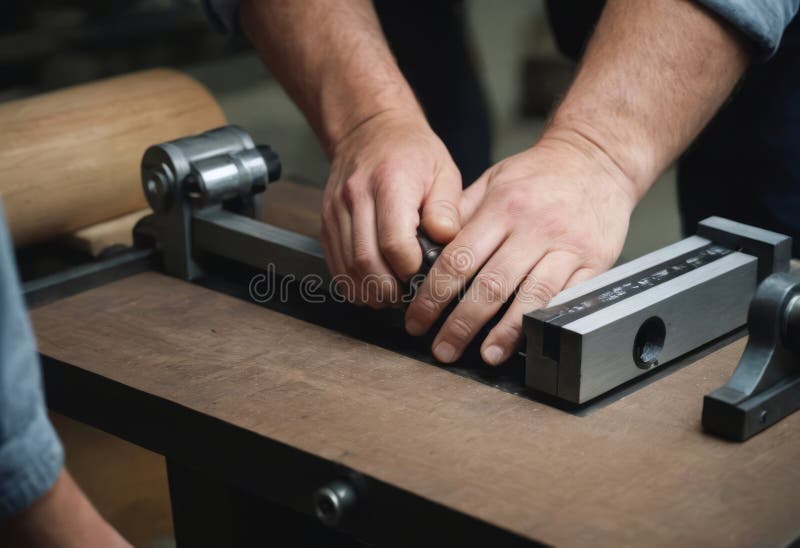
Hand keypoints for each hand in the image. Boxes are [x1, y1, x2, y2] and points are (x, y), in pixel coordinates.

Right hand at [321, 110, 462, 306]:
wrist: (370, 130)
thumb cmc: (412, 152)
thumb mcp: (444, 171)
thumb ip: (447, 208)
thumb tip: (446, 241)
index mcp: (390, 182)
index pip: (394, 242)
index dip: (410, 269)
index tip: (424, 276)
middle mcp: (356, 196)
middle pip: (365, 260)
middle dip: (388, 289)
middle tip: (408, 297)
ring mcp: (336, 209)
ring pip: (347, 266)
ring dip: (369, 290)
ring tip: (391, 296)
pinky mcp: (326, 221)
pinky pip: (334, 262)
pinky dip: (352, 282)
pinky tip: (371, 287)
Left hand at [404, 131, 637, 364]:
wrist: (597, 159)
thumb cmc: (540, 173)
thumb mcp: (493, 180)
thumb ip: (461, 213)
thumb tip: (425, 247)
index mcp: (502, 208)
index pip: (458, 259)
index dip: (433, 295)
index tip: (418, 318)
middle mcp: (534, 228)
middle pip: (490, 285)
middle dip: (460, 323)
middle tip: (442, 349)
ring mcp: (566, 247)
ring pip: (530, 297)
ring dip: (504, 332)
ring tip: (484, 356)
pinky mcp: (594, 262)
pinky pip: (567, 298)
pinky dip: (545, 321)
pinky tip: (529, 340)